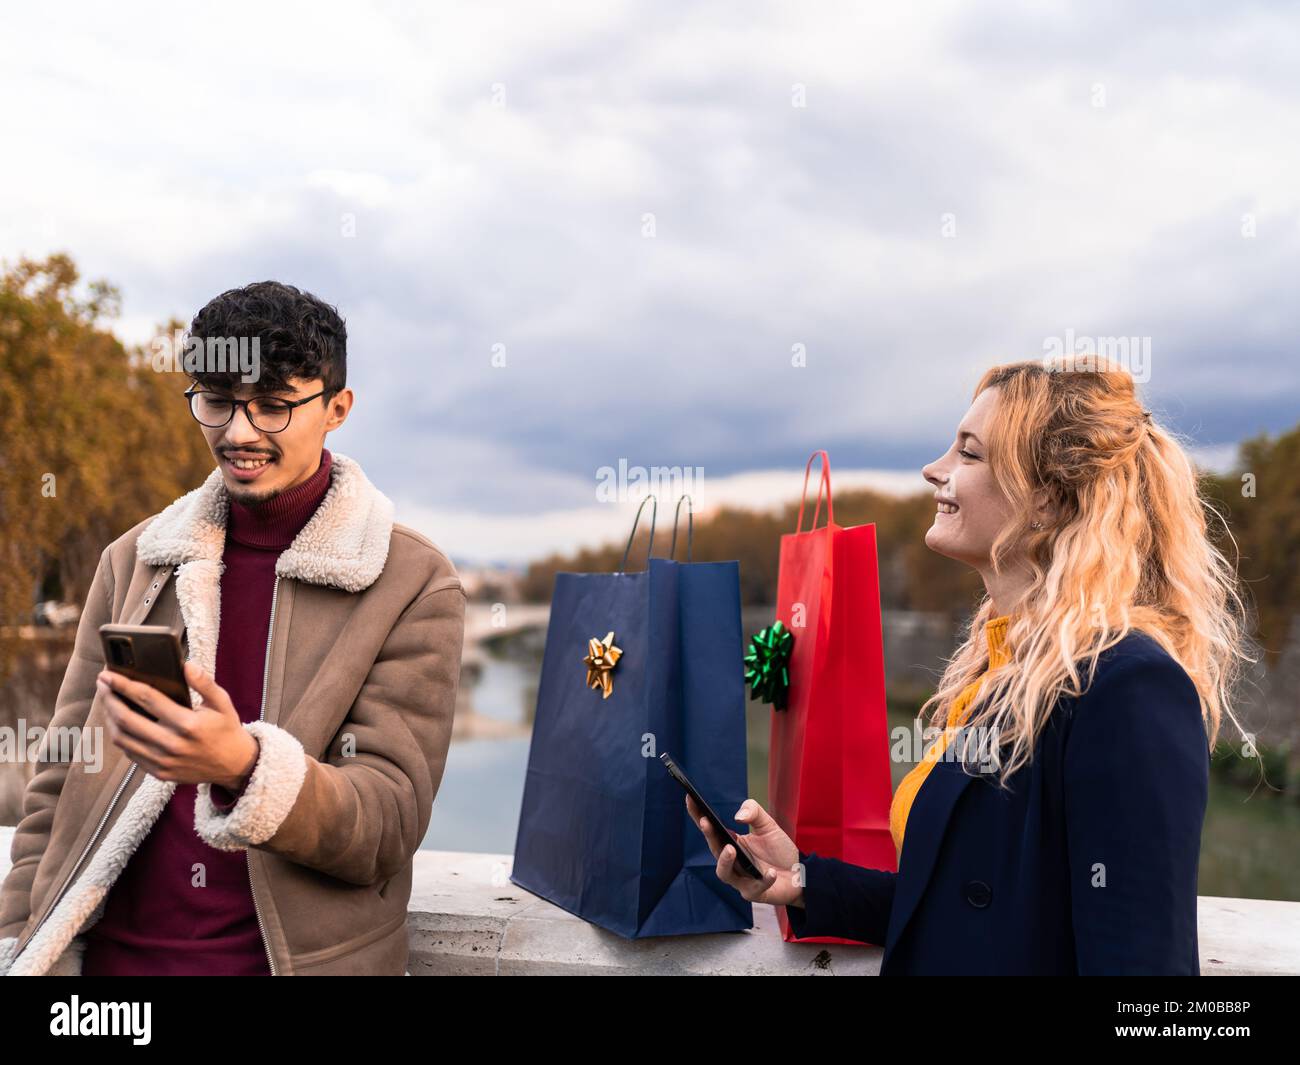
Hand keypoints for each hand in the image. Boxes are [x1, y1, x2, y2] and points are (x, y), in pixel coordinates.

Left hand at [96, 662, 259, 789]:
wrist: (235, 766)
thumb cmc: (227, 729)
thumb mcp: (222, 702)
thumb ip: (204, 683)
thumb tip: (185, 665)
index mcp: (188, 724)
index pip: (146, 699)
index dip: (123, 684)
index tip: (108, 674)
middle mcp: (172, 744)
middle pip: (126, 719)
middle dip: (109, 699)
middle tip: (102, 684)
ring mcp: (163, 761)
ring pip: (122, 738)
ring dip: (110, 718)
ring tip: (108, 702)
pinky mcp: (159, 773)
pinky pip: (130, 753)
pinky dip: (120, 737)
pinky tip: (120, 724)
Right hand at [686, 795, 804, 906]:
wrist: (799, 873)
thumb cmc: (779, 850)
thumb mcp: (768, 825)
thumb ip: (753, 812)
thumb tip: (738, 816)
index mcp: (731, 843)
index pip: (711, 829)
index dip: (698, 815)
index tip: (689, 798)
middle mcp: (732, 862)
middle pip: (714, 849)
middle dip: (708, 836)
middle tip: (706, 821)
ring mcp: (741, 879)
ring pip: (725, 874)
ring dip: (725, 861)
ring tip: (731, 849)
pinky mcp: (755, 893)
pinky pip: (755, 888)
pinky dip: (763, 880)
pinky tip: (770, 872)